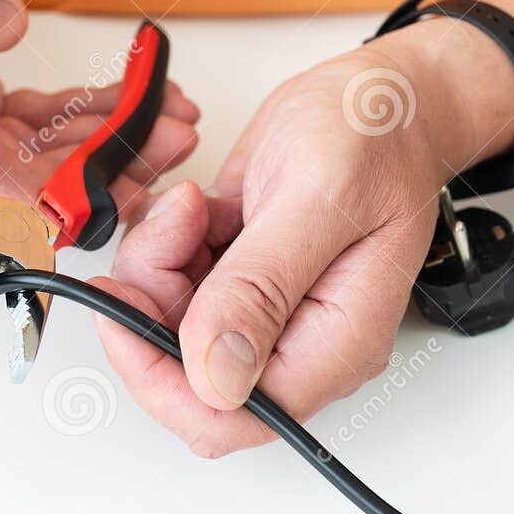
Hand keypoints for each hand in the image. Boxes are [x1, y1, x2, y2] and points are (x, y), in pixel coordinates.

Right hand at [0, 0, 198, 197]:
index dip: (35, 194)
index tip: (104, 186)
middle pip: (6, 182)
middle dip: (95, 171)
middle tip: (170, 136)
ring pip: (29, 165)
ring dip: (104, 149)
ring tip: (172, 119)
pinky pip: (32, 132)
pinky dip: (85, 124)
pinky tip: (134, 106)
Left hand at [92, 28, 513, 456]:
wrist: (386, 97)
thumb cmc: (380, 135)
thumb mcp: (320, 196)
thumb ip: (262, 287)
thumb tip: (215, 376)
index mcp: (333, 345)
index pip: (230, 417)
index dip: (160, 378)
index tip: (126, 307)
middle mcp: (298, 342)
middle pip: (186, 375)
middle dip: (154, 305)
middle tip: (172, 231)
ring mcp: (267, 314)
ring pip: (169, 327)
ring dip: (159, 264)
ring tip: (196, 206)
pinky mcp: (241, 281)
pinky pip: (172, 288)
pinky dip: (167, 244)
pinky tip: (202, 206)